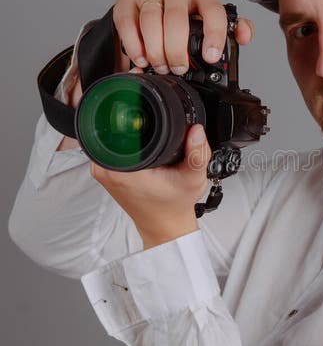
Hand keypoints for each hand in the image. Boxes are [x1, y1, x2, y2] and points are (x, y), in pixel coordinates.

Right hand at [58, 0, 253, 149]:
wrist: (151, 4)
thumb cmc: (185, 16)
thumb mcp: (208, 20)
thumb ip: (230, 28)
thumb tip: (244, 36)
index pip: (213, 10)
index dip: (214, 35)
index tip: (211, 57)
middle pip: (176, 20)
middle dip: (177, 51)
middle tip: (179, 68)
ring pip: (151, 22)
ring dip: (155, 50)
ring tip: (160, 66)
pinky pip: (128, 22)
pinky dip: (134, 45)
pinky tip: (141, 58)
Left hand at [90, 120, 211, 249]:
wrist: (165, 226)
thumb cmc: (174, 206)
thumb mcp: (193, 179)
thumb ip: (197, 154)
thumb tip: (196, 130)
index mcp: (122, 170)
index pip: (119, 129)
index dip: (136, 118)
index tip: (152, 121)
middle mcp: (106, 170)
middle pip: (114, 130)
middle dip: (136, 127)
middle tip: (157, 139)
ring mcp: (102, 172)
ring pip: (111, 137)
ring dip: (131, 136)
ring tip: (152, 148)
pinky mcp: (105, 173)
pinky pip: (111, 149)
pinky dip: (127, 146)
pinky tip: (144, 154)